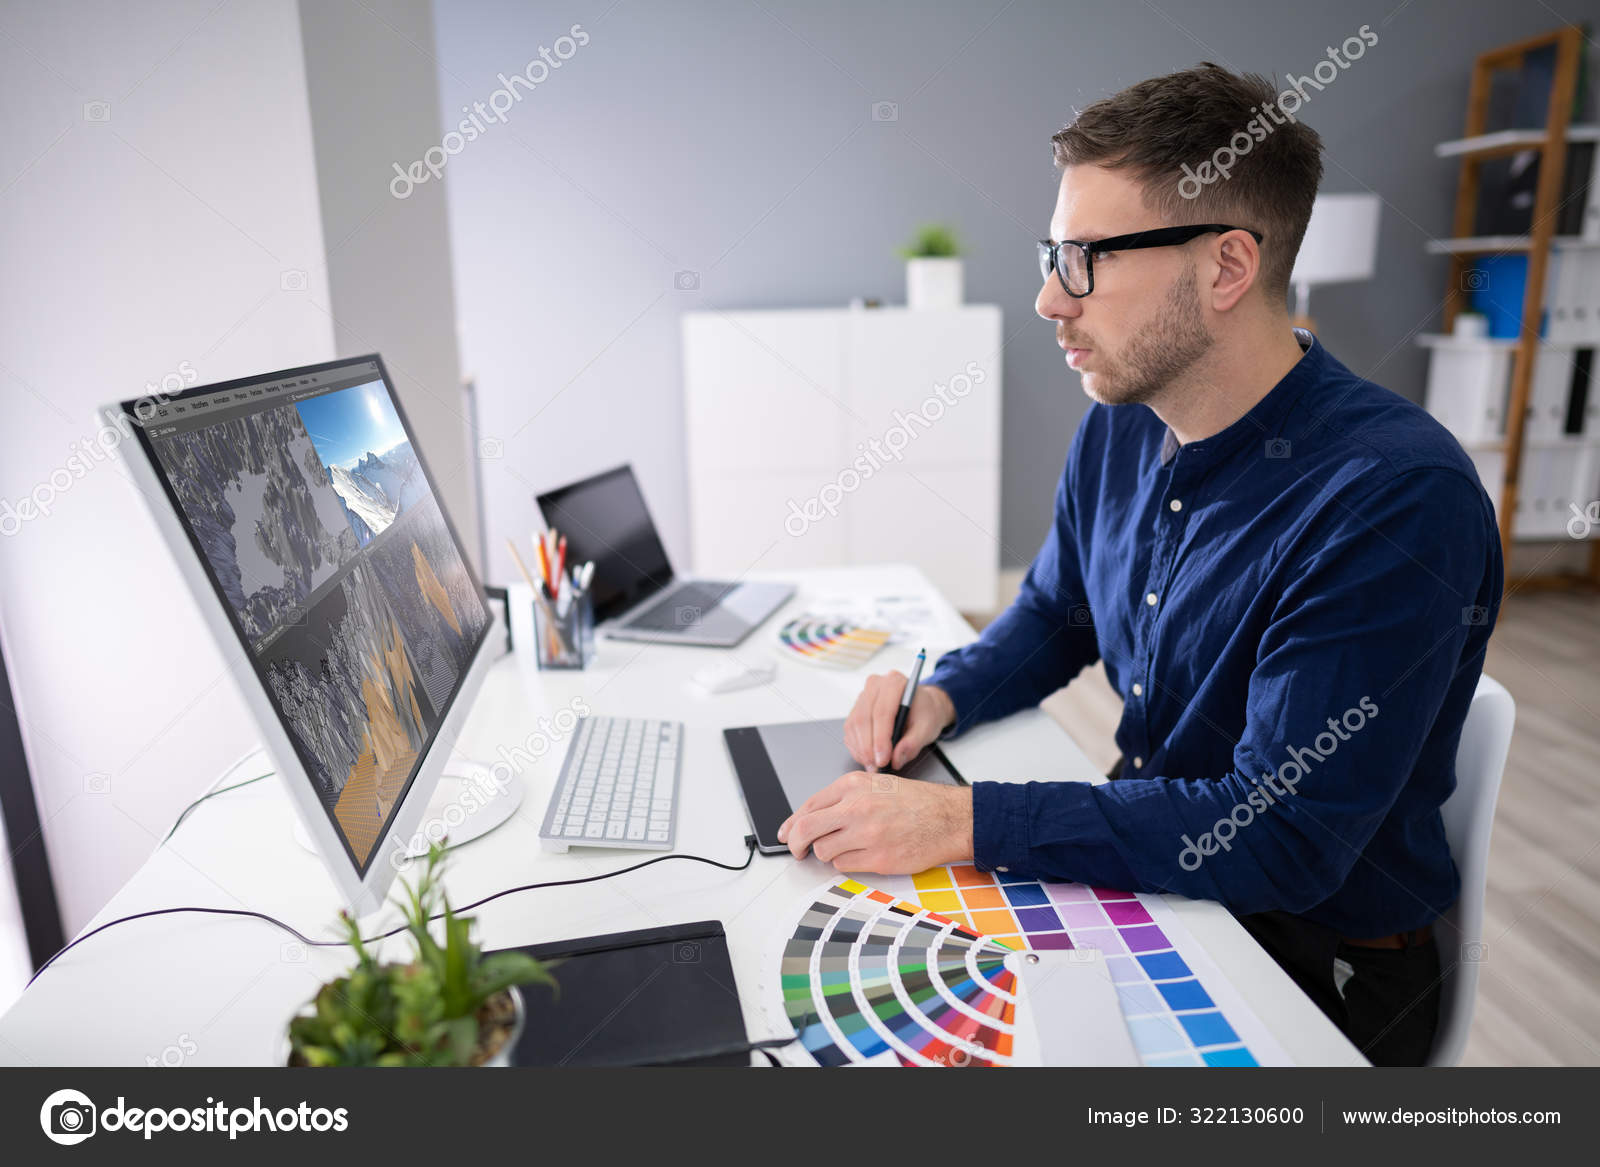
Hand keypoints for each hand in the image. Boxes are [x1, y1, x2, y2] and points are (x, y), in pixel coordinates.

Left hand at [777, 771, 973, 872]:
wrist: (948, 818)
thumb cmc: (915, 802)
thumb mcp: (875, 785)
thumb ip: (843, 799)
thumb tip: (808, 818)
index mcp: (854, 785)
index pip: (808, 806)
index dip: (791, 824)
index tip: (785, 834)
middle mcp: (857, 807)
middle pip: (806, 830)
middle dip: (796, 844)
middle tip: (797, 850)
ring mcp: (867, 833)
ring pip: (823, 851)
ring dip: (829, 853)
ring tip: (847, 847)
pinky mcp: (878, 857)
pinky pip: (843, 865)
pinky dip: (847, 863)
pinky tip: (863, 854)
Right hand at [844, 672, 955, 771]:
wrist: (922, 706)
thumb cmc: (925, 712)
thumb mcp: (928, 728)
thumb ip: (913, 743)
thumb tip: (896, 758)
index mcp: (895, 683)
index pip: (882, 712)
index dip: (880, 739)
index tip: (883, 759)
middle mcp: (875, 685)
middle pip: (864, 718)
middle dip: (868, 747)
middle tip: (876, 766)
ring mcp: (863, 696)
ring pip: (854, 725)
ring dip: (861, 749)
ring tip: (873, 765)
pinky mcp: (856, 709)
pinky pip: (850, 730)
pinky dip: (857, 747)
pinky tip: (867, 758)